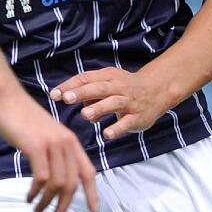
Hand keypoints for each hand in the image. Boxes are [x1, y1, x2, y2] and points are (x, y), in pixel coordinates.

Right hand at [0, 90, 98, 211]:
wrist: (5, 99)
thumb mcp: (45, 135)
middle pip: (73, 184)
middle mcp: (66, 144)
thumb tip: (54, 177)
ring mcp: (52, 145)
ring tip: (37, 211)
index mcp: (71, 142)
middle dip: (64, 207)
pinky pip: (42, 178)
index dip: (93, 193)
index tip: (93, 211)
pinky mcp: (36, 147)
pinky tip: (29, 197)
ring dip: (47, 203)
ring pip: (58, 184)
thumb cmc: (21, 118)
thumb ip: (53, 152)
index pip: (88, 172)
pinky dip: (36, 192)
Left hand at [51, 66, 174, 141]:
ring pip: (113, 103)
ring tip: (84, 114)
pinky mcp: (137, 117)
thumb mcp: (108, 84)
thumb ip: (90, 94)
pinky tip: (107, 134)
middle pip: (98, 88)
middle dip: (82, 93)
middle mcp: (118, 87)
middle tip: (66, 98)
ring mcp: (129, 102)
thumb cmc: (125, 88)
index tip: (54, 94)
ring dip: (99, 108)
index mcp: (108, 77)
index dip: (70, 86)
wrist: (157, 90)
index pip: (86, 79)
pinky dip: (117, 128)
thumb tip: (75, 103)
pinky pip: (126, 123)